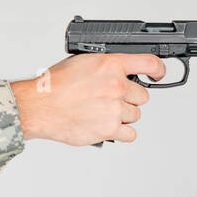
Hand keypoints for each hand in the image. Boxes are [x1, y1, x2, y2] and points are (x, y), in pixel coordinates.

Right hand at [9, 53, 165, 145]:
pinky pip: (130, 134)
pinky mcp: (109, 129)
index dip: (158, 70)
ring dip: (122, 115)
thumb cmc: (53, 86)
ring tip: (101, 112)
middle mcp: (116, 86)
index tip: (158, 74)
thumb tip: (119, 72)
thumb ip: (105, 67)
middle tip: (109, 99)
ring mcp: (114, 109)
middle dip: (128, 98)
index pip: (149, 64)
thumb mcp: (81, 63)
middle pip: (142, 95)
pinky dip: (120, 132)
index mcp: (110, 65)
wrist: (38, 106)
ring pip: (135, 115)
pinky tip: (107, 126)